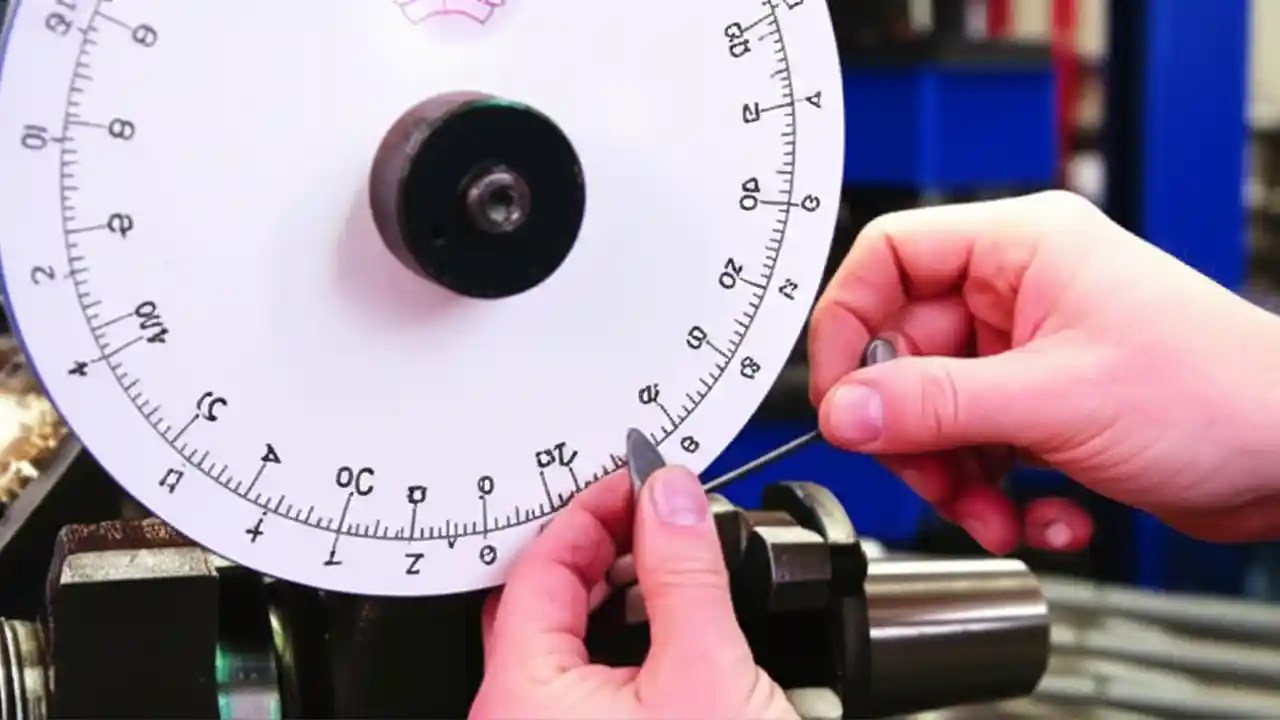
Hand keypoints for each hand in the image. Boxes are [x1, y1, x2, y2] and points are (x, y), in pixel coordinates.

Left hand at [469, 469, 794, 719]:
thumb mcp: (706, 670)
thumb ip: (685, 572)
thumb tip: (670, 496)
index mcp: (518, 695)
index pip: (537, 567)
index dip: (591, 511)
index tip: (637, 481)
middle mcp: (514, 717)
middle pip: (543, 598)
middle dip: (604, 547)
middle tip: (655, 513)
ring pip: (565, 638)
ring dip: (618, 592)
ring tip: (672, 562)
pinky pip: (585, 678)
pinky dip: (623, 638)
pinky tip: (669, 624)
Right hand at [808, 190, 1279, 550]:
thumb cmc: (1217, 392)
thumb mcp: (1052, 398)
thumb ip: (933, 404)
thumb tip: (844, 410)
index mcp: (1017, 248)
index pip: (886, 259)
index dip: (849, 325)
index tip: (842, 396)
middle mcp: (1015, 293)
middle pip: (903, 353)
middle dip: (914, 432)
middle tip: (931, 478)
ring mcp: (1028, 353)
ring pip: (935, 411)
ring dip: (955, 476)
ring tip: (993, 513)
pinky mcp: (1042, 407)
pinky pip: (977, 447)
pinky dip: (995, 491)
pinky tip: (1043, 514)